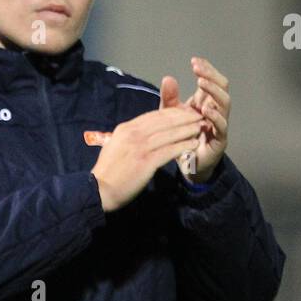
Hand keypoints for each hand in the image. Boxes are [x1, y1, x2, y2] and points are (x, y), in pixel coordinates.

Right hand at [83, 104, 202, 211]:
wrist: (99, 189)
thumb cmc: (108, 170)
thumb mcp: (115, 145)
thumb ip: (130, 137)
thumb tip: (143, 131)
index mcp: (126, 128)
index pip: (153, 115)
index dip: (172, 112)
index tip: (185, 111)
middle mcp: (133, 134)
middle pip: (164, 121)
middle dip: (183, 116)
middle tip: (198, 115)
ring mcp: (140, 147)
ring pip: (169, 134)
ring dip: (187, 129)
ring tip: (200, 127)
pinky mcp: (146, 162)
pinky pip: (169, 150)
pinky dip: (183, 146)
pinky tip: (193, 145)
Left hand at [175, 57, 229, 182]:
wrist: (186, 163)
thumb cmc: (182, 137)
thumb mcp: (171, 115)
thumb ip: (170, 98)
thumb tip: (168, 77)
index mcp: (206, 102)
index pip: (212, 80)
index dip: (206, 69)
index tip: (194, 61)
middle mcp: (216, 110)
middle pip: (222, 88)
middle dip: (211, 76)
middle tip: (198, 70)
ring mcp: (220, 124)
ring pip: (225, 104)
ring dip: (214, 92)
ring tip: (202, 83)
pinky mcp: (220, 139)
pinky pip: (222, 126)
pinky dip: (215, 116)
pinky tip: (206, 110)